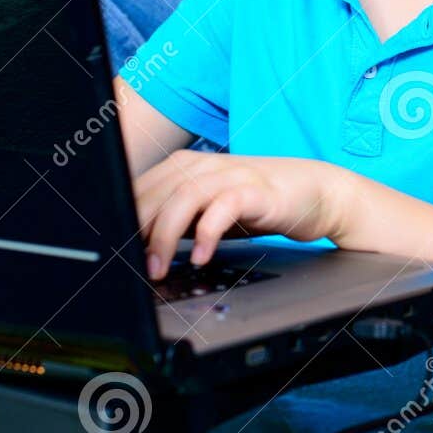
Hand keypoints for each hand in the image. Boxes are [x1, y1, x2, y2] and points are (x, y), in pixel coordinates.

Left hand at [131, 151, 349, 277]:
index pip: (141, 188)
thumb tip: (138, 245)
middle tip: (132, 266)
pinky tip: (203, 256)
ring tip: (159, 267)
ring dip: (165, 235)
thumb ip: (179, 220)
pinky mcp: (258, 190)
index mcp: (188, 166)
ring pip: (184, 197)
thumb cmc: (262, 203)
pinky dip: (208, 232)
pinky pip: (225, 206)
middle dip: (138, 232)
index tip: (115, 251)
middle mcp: (207, 165)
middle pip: (157, 193)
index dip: (124, 220)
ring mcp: (233, 175)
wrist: (318, 192)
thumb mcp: (210, 211)